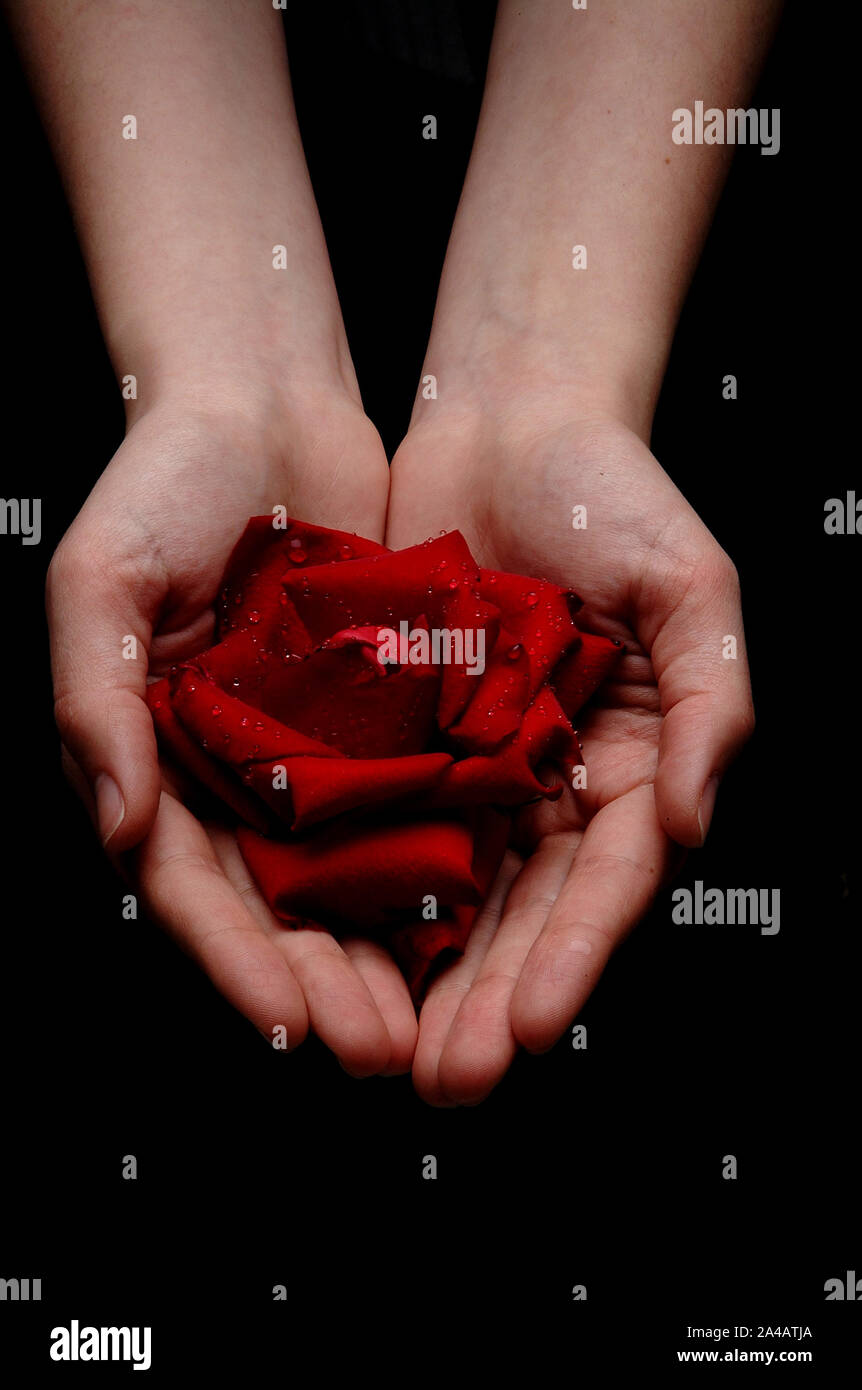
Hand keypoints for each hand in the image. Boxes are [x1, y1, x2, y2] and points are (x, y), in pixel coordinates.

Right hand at [50, 392, 419, 1074]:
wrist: (263, 402)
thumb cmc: (160, 480)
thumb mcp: (100, 579)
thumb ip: (93, 702)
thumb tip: (112, 831)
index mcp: (153, 760)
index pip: (187, 885)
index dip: (232, 959)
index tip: (285, 1024)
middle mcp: (233, 771)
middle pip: (276, 905)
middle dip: (324, 984)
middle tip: (381, 1051)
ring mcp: (309, 749)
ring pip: (351, 873)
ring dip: (389, 951)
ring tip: (437, 1018)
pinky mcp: (381, 714)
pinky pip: (411, 796)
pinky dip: (438, 859)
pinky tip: (480, 916)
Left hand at [386, 406, 754, 1103]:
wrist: (507, 420)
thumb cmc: (613, 490)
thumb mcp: (691, 584)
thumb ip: (712, 704)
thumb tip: (697, 823)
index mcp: (629, 760)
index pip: (606, 881)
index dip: (574, 957)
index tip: (533, 1027)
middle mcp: (549, 780)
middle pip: (521, 913)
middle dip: (486, 1000)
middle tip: (448, 1081)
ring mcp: (472, 764)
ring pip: (445, 893)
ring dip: (418, 979)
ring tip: (385, 1055)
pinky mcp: (399, 739)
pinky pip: (377, 824)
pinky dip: (357, 893)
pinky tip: (326, 956)